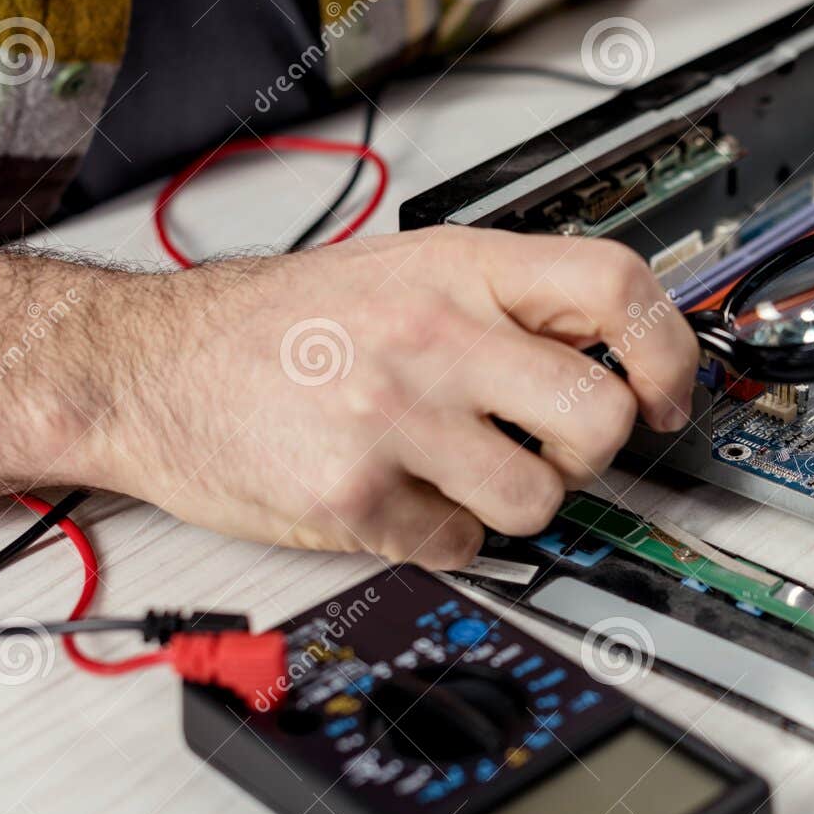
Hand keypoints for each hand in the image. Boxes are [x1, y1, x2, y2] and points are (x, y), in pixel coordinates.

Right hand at [68, 229, 697, 567]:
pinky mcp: (354, 497)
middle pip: (599, 416)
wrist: (146, 367)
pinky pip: (462, 545)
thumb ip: (505, 304)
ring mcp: (393, 419)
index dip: (667, 350)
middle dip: (592, 451)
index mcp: (458, 269)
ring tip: (461, 472)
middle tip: (553, 447)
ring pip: (541, 499)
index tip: (664, 394)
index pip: (616, 289)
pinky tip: (401, 497)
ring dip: (517, 503)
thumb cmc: (276, 324)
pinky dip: (444, 535)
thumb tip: (617, 352)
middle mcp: (433, 336)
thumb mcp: (404, 270)